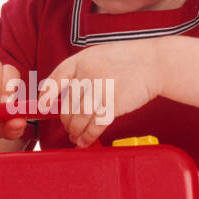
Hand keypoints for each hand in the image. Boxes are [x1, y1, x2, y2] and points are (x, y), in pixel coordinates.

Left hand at [43, 40, 163, 147]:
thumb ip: (79, 72)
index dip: (46, 97)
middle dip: (66, 121)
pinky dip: (88, 137)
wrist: (154, 63)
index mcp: (81, 60)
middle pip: (68, 105)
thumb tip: (62, 96)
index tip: (43, 108)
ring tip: (75, 136)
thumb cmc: (126, 61)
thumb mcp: (97, 57)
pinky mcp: (114, 105)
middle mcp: (88, 74)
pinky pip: (95, 126)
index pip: (55, 79)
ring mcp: (101, 90)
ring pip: (79, 118)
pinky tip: (85, 141)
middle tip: (68, 127)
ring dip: (75, 131)